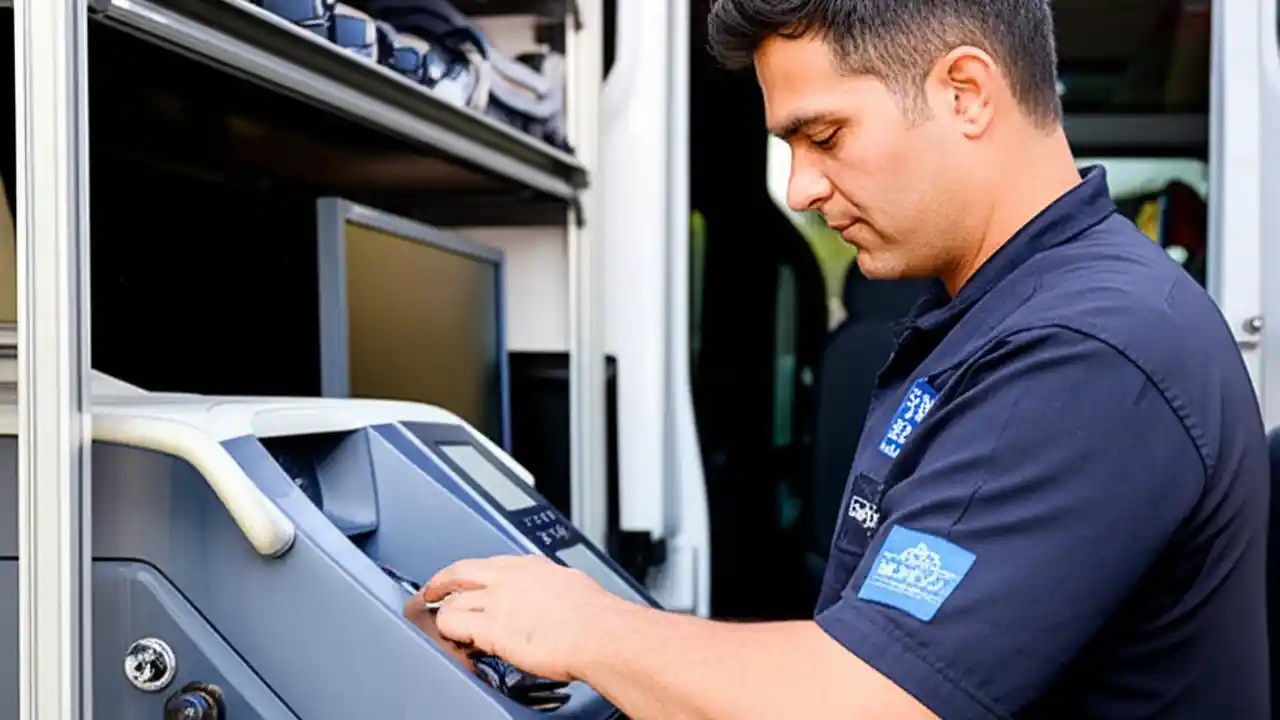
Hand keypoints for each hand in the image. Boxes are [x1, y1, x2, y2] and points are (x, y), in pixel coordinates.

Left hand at [420, 554, 624, 681]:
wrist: (600, 633)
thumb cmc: (597, 617)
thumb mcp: (573, 586)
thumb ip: (555, 589)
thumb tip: (558, 599)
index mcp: (531, 566)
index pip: (490, 564)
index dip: (475, 575)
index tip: (470, 582)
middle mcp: (509, 578)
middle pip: (460, 571)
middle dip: (442, 581)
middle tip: (431, 591)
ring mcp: (497, 601)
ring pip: (451, 600)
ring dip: (444, 613)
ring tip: (441, 624)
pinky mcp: (490, 628)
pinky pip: (452, 625)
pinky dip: (447, 632)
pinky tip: (451, 640)